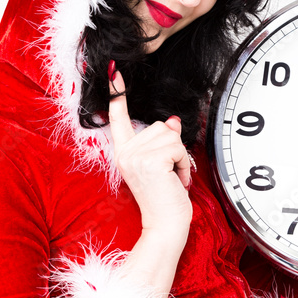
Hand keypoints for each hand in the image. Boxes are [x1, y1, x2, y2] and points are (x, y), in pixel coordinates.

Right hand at [107, 63, 191, 237]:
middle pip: (159, 126)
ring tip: (172, 178)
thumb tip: (171, 121)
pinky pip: (178, 147)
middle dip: (173, 148)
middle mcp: (125, 153)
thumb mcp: (162, 165)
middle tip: (168, 174)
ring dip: (179, 157)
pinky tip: (176, 181)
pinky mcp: (151, 161)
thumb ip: (162, 141)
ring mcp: (136, 156)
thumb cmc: (164, 199)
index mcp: (124, 153)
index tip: (114, 72)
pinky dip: (183, 164)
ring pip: (170, 135)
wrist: (165, 225)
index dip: (117, 94)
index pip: (118, 119)